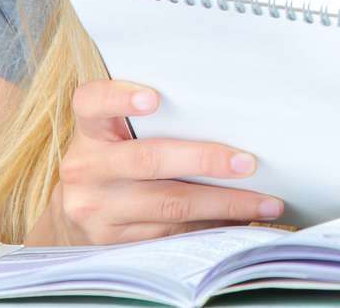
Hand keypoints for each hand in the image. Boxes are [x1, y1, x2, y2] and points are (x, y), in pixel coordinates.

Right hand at [42, 80, 284, 243]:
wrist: (75, 212)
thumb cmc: (115, 158)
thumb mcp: (116, 134)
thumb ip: (153, 122)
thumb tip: (229, 119)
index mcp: (90, 131)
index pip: (92, 103)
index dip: (119, 97)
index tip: (153, 98)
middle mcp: (86, 169)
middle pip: (149, 159)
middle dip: (205, 160)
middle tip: (247, 163)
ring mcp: (97, 209)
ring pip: (170, 204)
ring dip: (224, 204)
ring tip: (264, 202)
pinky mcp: (113, 241)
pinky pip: (171, 231)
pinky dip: (210, 224)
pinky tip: (240, 220)